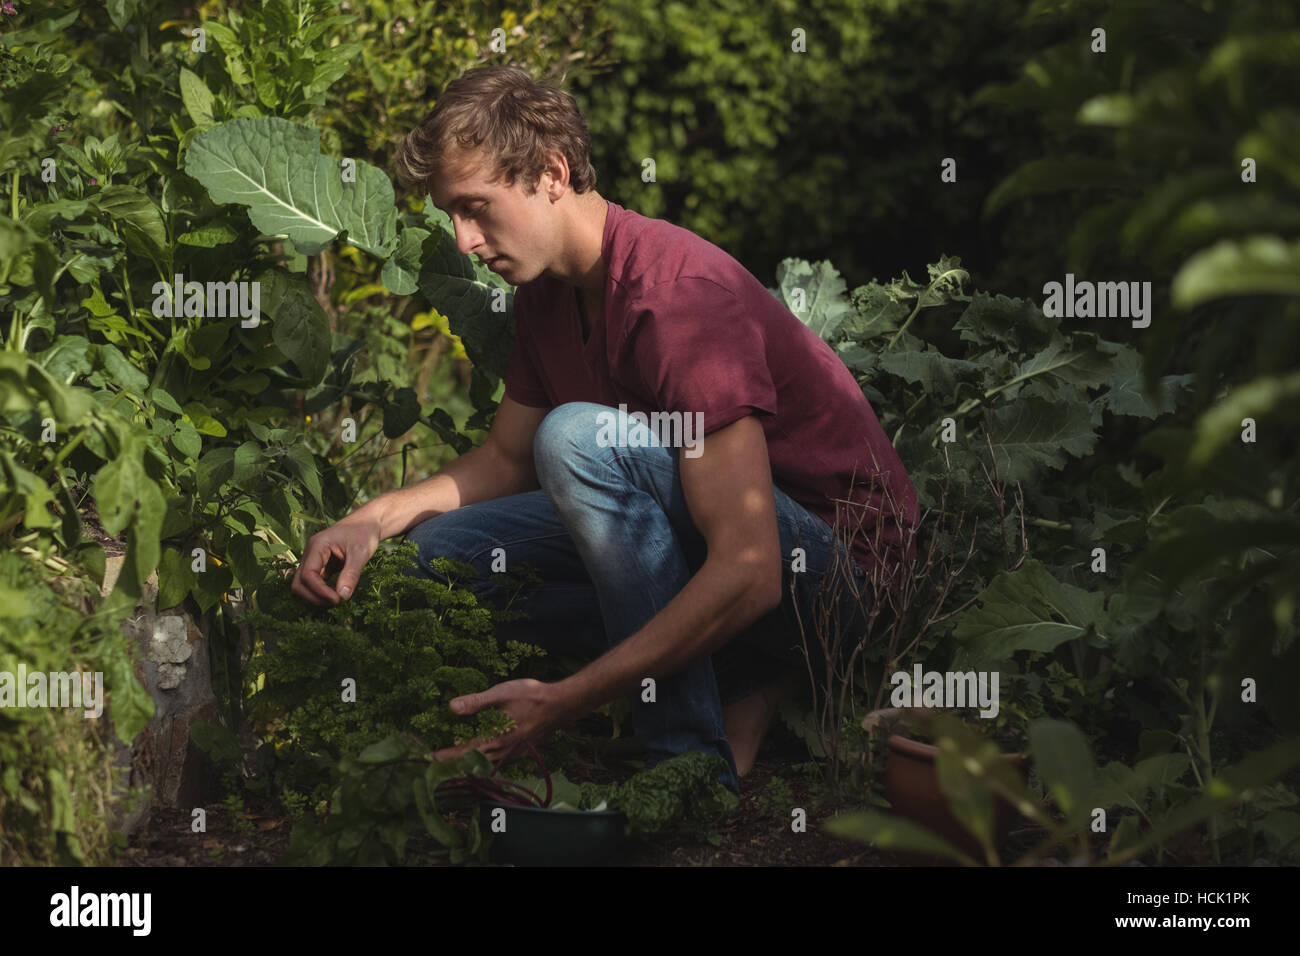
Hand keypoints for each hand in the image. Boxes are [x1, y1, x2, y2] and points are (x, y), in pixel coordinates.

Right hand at [291, 515, 382, 605]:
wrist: (367, 522)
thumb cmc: (364, 533)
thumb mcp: (361, 553)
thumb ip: (351, 574)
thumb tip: (343, 597)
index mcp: (317, 546)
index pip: (307, 575)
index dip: (319, 591)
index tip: (338, 599)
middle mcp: (310, 553)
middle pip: (298, 582)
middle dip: (314, 596)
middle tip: (336, 601)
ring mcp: (314, 560)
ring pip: (303, 584)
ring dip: (316, 595)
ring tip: (338, 599)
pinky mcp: (320, 565)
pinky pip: (314, 582)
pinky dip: (322, 591)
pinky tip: (336, 594)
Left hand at [433, 678, 571, 763]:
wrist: (561, 705)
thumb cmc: (531, 697)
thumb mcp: (501, 693)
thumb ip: (476, 702)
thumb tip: (451, 707)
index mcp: (496, 739)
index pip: (465, 752)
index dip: (447, 756)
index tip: (430, 759)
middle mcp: (504, 751)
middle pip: (474, 763)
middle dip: (455, 763)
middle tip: (438, 761)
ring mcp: (514, 753)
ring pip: (487, 764)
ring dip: (470, 762)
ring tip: (456, 758)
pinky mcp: (522, 751)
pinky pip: (499, 761)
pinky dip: (486, 760)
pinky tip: (484, 752)